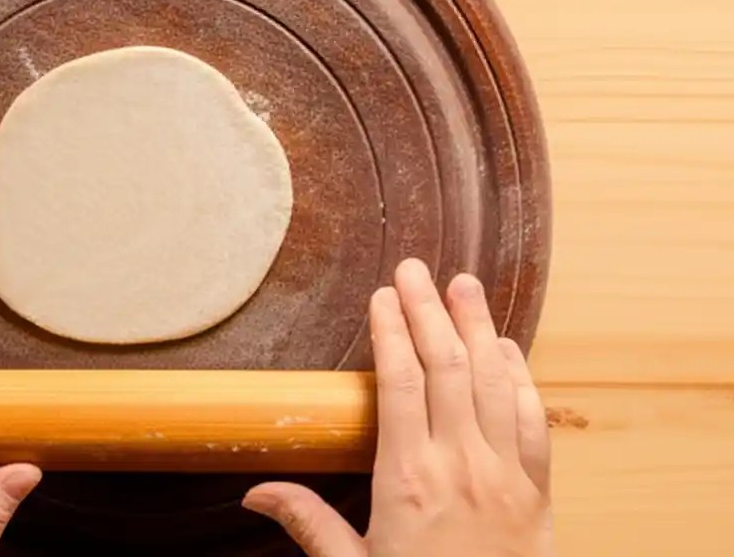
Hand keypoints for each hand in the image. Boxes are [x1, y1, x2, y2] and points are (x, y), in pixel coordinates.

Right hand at [244, 259, 553, 556]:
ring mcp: (505, 475)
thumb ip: (309, 525)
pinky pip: (532, 420)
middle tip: (416, 267)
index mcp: (409, 480)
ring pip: (493, 382)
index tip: (384, 295)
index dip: (393, 332)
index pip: (402, 384)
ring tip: (465, 285)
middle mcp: (461, 466)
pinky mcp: (537, 492)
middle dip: (430, 310)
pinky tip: (506, 349)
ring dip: (479, 328)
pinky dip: (520, 377)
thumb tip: (254, 493)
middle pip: (447, 367)